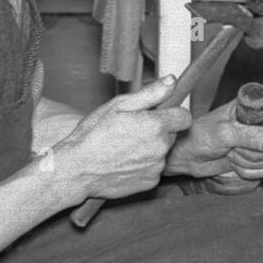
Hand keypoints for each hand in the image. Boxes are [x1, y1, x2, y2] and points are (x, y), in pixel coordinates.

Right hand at [51, 77, 192, 205]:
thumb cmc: (93, 135)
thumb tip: (171, 81)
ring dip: (151, 148)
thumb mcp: (118, 105)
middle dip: (159, 131)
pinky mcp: (150, 182)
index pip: (184, 117)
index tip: (159, 115)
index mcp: (156, 125)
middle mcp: (161, 147)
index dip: (173, 114)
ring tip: (125, 147)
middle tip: (133, 130)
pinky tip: (125, 162)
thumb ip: (150, 93)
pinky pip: (153, 169)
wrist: (77, 169)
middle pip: (172, 134)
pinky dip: (144, 165)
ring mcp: (156, 167)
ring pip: (162, 152)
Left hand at [165, 96, 262, 180]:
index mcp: (254, 106)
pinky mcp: (254, 159)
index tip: (258, 135)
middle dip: (256, 150)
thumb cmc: (199, 136)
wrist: (188, 156)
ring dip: (248, 161)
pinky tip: (232, 162)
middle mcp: (260, 122)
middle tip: (235, 146)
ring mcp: (258, 142)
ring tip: (230, 153)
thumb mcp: (224, 133)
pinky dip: (246, 171)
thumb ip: (250, 136)